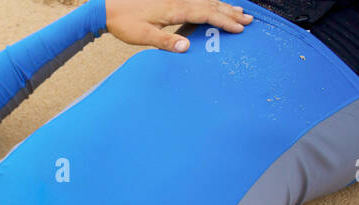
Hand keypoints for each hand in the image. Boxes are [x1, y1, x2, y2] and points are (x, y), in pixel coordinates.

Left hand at [105, 0, 252, 51]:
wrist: (109, 7)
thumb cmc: (124, 22)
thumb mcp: (142, 36)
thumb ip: (164, 41)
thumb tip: (186, 47)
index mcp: (175, 9)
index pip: (207, 13)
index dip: (225, 21)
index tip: (240, 28)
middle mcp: (178, 0)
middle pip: (211, 5)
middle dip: (231, 13)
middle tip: (249, 20)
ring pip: (206, 0)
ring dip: (224, 7)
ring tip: (239, 13)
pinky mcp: (170, 0)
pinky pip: (197, 0)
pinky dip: (210, 4)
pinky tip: (215, 7)